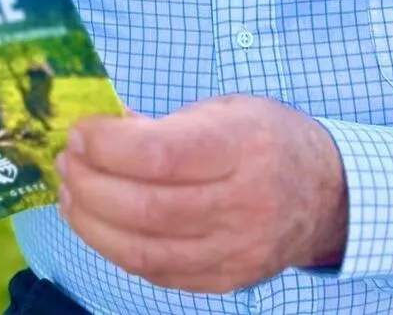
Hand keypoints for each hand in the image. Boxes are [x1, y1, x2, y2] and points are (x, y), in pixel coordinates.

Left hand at [54, 95, 347, 293]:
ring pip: (144, 250)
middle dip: (90, 184)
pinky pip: (156, 273)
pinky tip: (97, 222)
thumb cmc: (266, 138)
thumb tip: (101, 130)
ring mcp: (235, 251)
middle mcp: (243, 204)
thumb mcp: (224, 110)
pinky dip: (116, 248)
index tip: (80, 132)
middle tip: (66, 161)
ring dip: (91, 221)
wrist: (326, 193)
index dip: (109, 146)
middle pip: (146, 207)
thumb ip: (164, 125)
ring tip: (70, 192)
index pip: (162, 155)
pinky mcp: (226, 281)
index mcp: (242, 147)